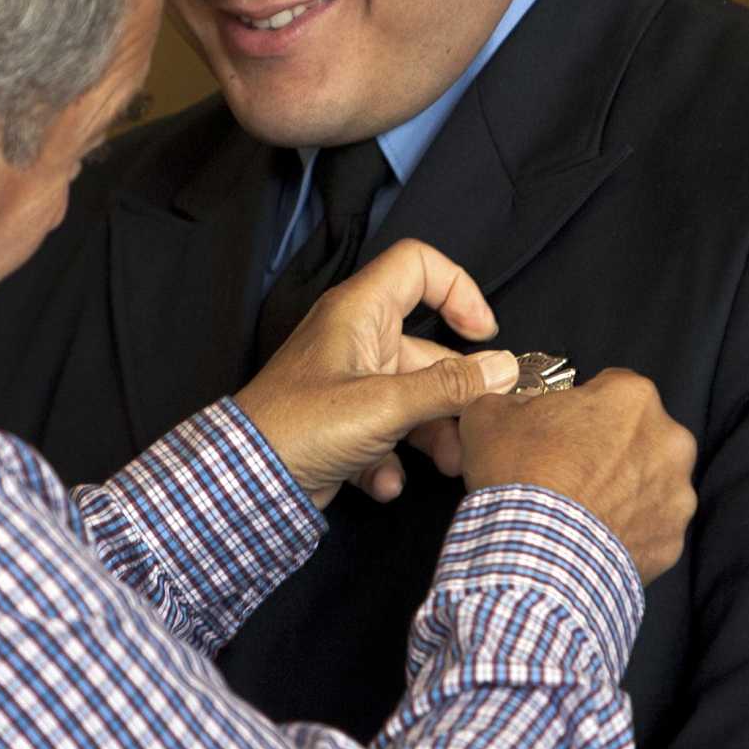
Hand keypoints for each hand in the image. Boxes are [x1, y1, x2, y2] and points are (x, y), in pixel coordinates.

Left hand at [233, 239, 519, 508]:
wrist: (245, 482)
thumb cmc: (301, 427)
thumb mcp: (385, 405)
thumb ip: (448, 387)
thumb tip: (503, 368)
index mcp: (360, 311)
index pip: (417, 266)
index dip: (457, 288)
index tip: (483, 333)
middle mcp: (356, 339)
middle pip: (426, 348)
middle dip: (455, 392)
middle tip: (477, 426)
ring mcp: (349, 382)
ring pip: (412, 396)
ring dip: (433, 433)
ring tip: (449, 465)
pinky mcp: (343, 423)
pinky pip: (386, 431)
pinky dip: (392, 459)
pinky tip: (386, 482)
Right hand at [460, 368, 698, 582]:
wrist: (535, 553)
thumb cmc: (521, 474)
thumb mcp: (491, 414)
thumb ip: (514, 400)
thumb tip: (517, 408)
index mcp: (632, 397)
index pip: (611, 387)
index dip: (582, 406)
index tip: (562, 427)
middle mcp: (669, 440)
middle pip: (639, 435)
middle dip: (611, 448)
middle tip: (569, 468)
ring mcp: (677, 495)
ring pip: (650, 484)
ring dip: (624, 491)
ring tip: (581, 508)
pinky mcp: (672, 541)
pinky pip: (649, 530)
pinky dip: (626, 532)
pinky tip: (592, 538)